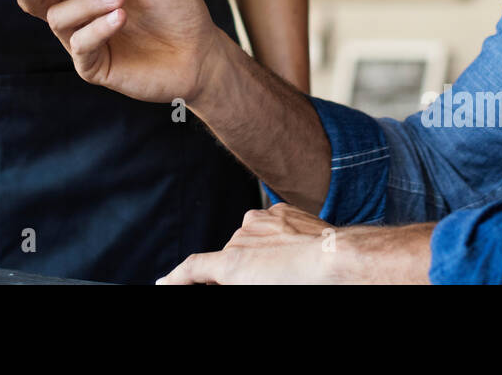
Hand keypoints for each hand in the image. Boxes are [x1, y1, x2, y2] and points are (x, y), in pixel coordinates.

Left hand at [157, 203, 434, 284]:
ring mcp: (241, 242)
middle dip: (250, 265)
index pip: (256, 238)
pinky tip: (165, 284)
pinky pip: (194, 269)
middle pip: (241, 249)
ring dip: (236, 274)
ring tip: (267, 279)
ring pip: (228, 262)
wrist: (336, 257)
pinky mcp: (229, 264)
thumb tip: (295, 264)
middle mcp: (254, 224)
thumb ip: (294, 246)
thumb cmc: (334, 256)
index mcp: (276, 216)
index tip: (265, 266)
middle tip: (273, 276)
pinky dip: (178, 278)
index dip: (258, 255)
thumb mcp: (312, 243)